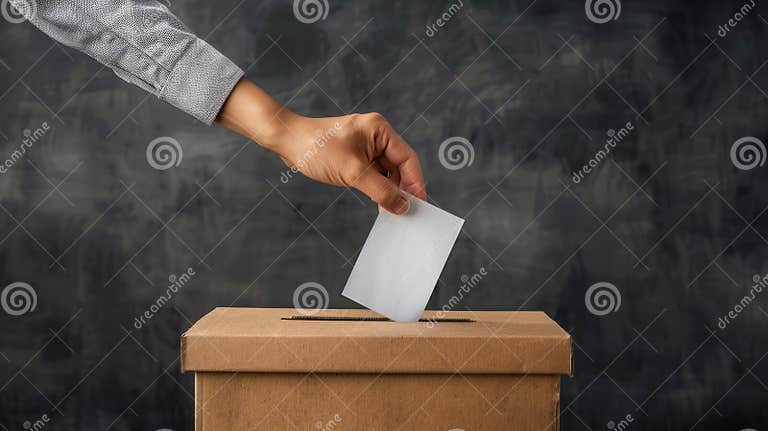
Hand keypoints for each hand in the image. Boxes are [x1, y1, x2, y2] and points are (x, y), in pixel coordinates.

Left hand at [217, 78, 425, 213]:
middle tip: (408, 213)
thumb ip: (381, 190)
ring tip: (394, 212)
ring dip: (390, 191)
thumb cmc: (316, 149)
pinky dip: (378, 188)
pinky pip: (374, 174)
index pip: (407, 159)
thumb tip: (403, 207)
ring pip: (387, 172)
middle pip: (399, 166)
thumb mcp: (352, 172)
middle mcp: (376, 135)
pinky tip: (380, 204)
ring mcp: (366, 145)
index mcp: (380, 130)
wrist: (287, 141)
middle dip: (403, 189)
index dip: (415, 183)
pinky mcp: (356, 155)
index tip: (421, 205)